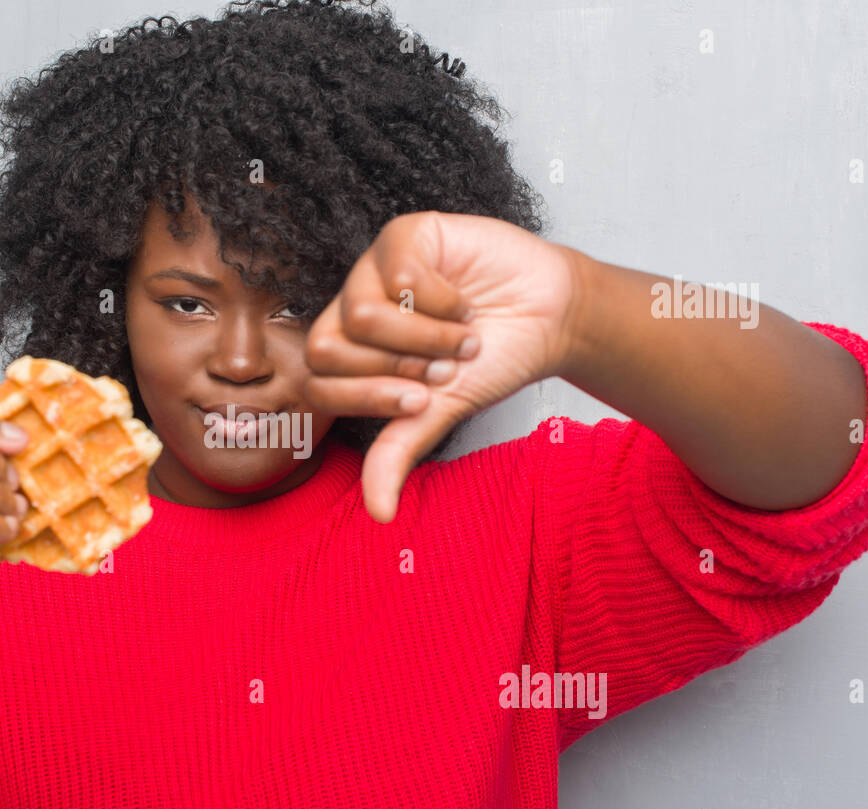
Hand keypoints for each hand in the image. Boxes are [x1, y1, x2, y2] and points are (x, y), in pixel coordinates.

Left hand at [302, 211, 586, 521]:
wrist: (549, 318)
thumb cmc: (490, 361)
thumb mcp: (442, 412)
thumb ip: (400, 451)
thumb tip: (378, 514)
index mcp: (351, 353)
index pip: (318, 383)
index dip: (367, 398)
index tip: (421, 400)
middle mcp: (353, 309)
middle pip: (328, 348)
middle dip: (395, 369)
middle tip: (442, 368)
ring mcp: (374, 269)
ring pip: (360, 313)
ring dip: (425, 338)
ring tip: (461, 337)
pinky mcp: (405, 235)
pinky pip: (399, 274)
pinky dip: (442, 301)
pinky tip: (464, 303)